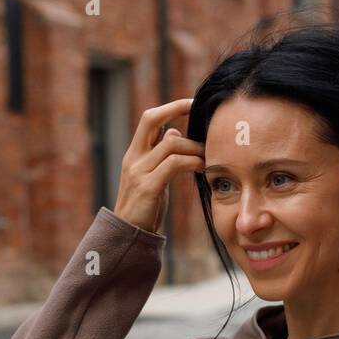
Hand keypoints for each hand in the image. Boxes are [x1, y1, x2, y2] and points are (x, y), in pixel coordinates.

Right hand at [112, 98, 204, 234]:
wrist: (129, 235)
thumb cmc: (144, 207)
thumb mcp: (151, 176)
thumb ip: (160, 154)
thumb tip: (173, 131)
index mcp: (134, 154)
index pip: (149, 119)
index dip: (170, 107)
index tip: (192, 102)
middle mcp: (133, 158)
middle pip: (151, 119)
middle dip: (177, 108)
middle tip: (201, 112)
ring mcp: (139, 172)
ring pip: (171, 144)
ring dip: (195, 147)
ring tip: (209, 155)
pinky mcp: (148, 187)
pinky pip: (174, 165)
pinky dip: (193, 162)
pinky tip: (203, 168)